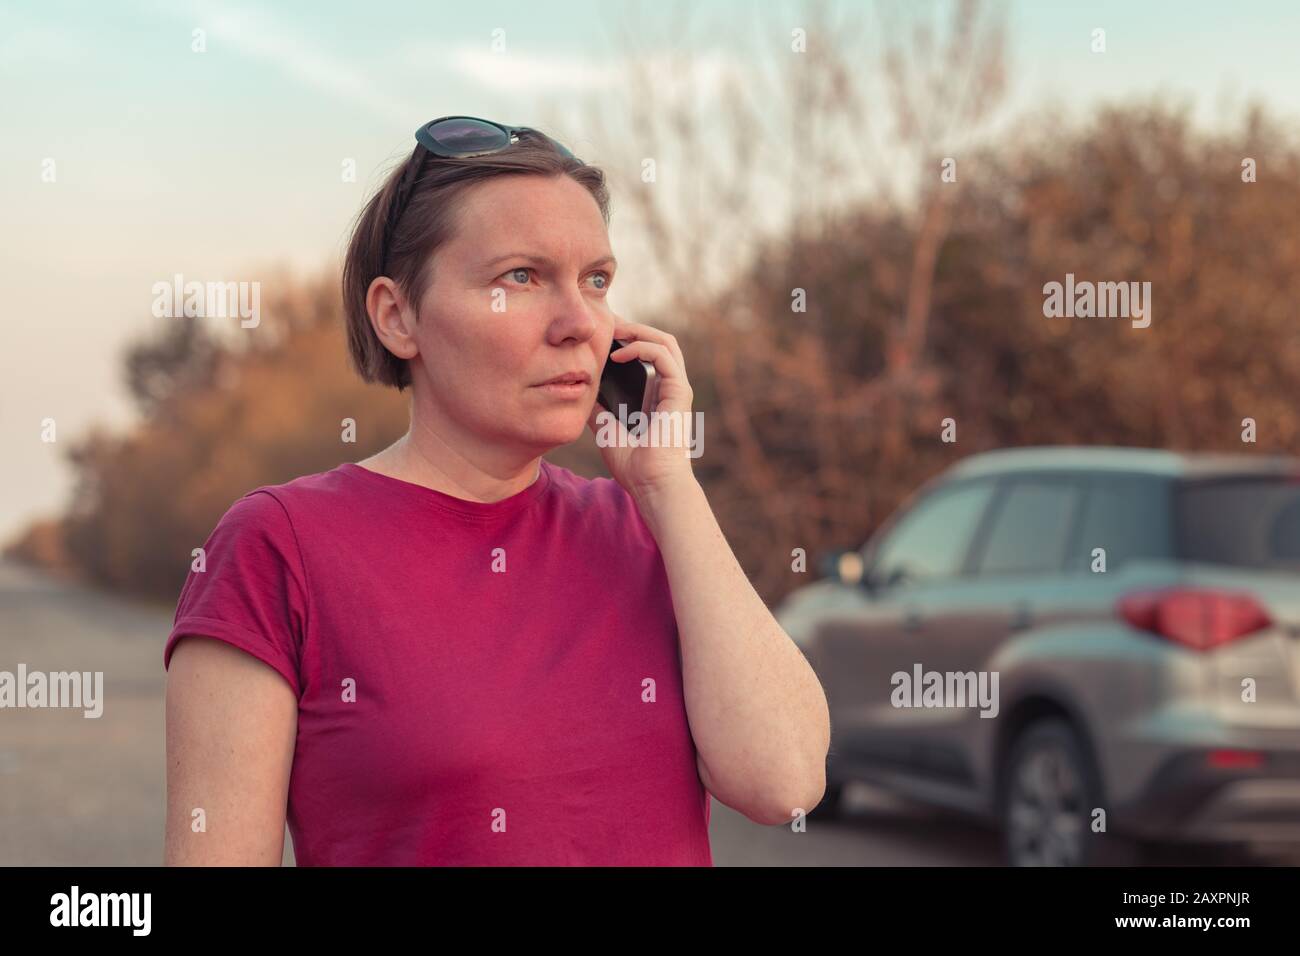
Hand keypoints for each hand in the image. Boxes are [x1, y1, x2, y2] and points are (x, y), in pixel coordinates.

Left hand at [586, 317, 697, 500]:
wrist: (653, 485)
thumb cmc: (634, 466)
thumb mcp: (606, 430)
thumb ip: (598, 410)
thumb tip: (579, 392)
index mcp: (657, 397)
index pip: (648, 357)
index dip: (628, 341)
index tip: (602, 335)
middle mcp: (670, 389)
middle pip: (658, 343)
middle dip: (633, 328)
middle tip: (606, 322)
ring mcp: (677, 389)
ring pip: (665, 342)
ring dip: (639, 330)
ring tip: (614, 328)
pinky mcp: (679, 392)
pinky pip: (663, 356)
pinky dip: (641, 348)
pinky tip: (619, 354)